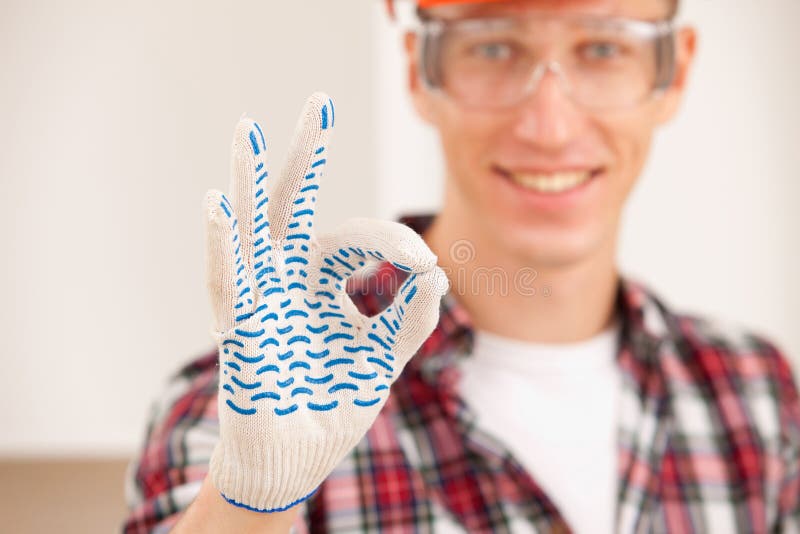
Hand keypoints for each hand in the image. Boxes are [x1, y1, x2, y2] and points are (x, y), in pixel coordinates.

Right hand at [204, 93, 446, 512]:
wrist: (295, 464)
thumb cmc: (331, 409)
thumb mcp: (382, 361)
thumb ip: (409, 321)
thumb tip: (440, 274)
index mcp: (325, 286)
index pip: (358, 238)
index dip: (395, 243)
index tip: (425, 269)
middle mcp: (289, 281)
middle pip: (294, 206)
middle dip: (305, 157)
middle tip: (318, 104)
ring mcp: (261, 300)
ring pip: (251, 229)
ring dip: (249, 182)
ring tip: (246, 130)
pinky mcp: (238, 330)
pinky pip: (226, 282)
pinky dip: (224, 246)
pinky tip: (221, 205)